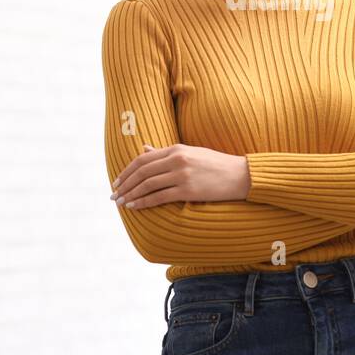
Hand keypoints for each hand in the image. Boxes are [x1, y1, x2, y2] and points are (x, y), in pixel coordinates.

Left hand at [111, 143, 250, 209]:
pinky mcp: (188, 190)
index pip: (143, 159)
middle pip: (142, 171)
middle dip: (125, 184)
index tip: (117, 181)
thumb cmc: (216, 164)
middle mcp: (177, 159)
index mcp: (176, 148)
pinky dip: (144, 202)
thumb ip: (165, 153)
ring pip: (148, 184)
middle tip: (114, 194)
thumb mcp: (190, 152)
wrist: (240, 175)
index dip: (127, 171)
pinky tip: (135, 206)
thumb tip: (144, 148)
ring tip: (120, 202)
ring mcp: (182, 174)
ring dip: (131, 194)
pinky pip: (159, 197)